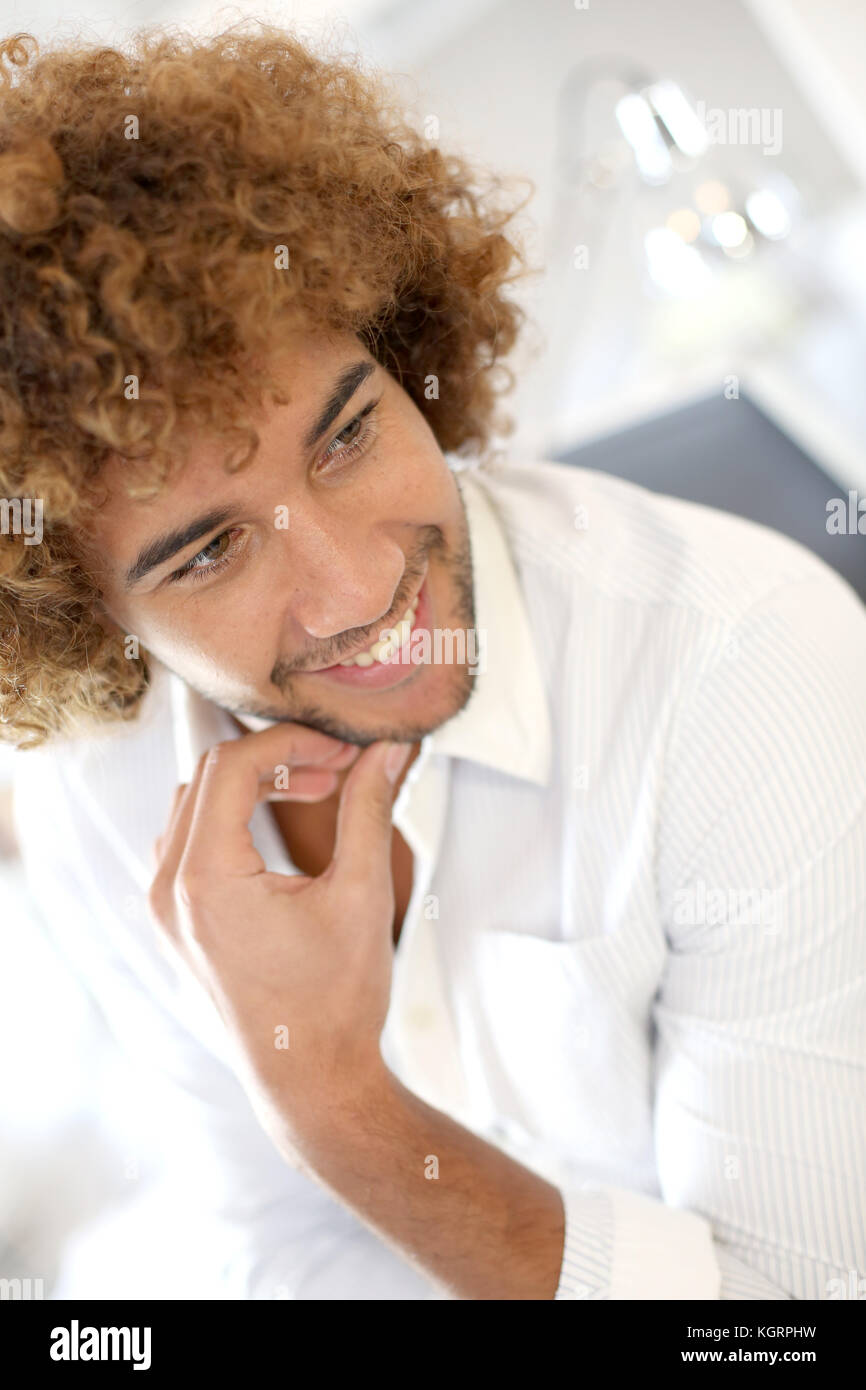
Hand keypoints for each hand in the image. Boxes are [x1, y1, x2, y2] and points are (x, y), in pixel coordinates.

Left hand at [148, 722, 411, 1166]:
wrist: (311, 1079)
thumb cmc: (337, 999)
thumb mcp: (361, 894)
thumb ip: (369, 808)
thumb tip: (389, 748)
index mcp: (205, 879)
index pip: (235, 764)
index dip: (295, 741)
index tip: (347, 747)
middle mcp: (169, 888)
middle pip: (211, 775)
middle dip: (280, 756)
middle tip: (343, 765)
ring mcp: (165, 907)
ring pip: (196, 802)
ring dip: (255, 783)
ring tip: (321, 790)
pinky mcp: (177, 920)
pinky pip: (189, 839)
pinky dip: (233, 816)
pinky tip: (280, 827)